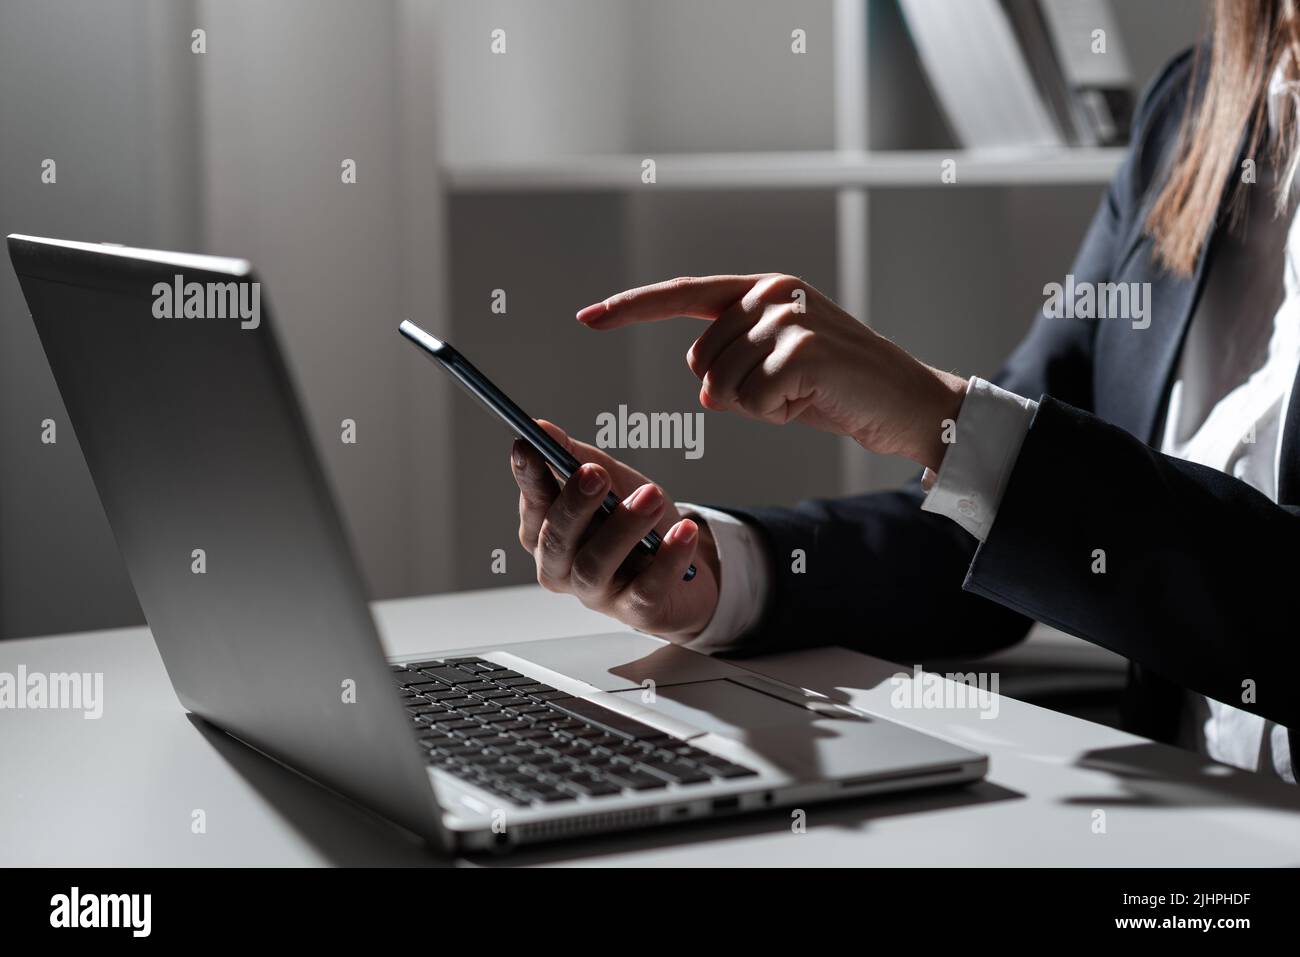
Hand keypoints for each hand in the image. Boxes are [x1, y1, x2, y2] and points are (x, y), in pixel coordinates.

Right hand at [511, 421, 720, 641]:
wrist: (683, 571)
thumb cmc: (636, 525)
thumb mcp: (608, 484)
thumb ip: (574, 459)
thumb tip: (542, 429)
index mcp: (547, 534)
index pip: (532, 506)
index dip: (529, 477)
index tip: (528, 445)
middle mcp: (562, 568)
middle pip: (556, 540)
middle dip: (574, 504)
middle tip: (595, 473)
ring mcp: (596, 594)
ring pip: (596, 565)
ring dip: (623, 528)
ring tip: (650, 497)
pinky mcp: (635, 611)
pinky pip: (646, 588)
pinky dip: (668, 559)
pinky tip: (683, 531)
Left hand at [577, 274, 966, 470]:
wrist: (908, 402)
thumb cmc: (840, 388)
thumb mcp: (778, 366)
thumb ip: (733, 360)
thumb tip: (704, 386)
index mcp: (763, 289)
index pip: (684, 295)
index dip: (632, 308)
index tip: (588, 317)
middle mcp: (773, 294)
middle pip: (701, 362)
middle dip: (734, 392)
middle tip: (789, 390)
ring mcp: (789, 318)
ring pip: (723, 387)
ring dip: (758, 407)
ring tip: (804, 394)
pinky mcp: (803, 350)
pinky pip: (752, 402)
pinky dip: (776, 415)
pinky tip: (813, 401)